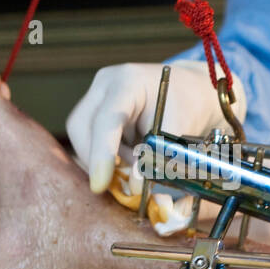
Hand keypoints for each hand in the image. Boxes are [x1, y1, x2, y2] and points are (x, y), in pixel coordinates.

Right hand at [65, 60, 245, 193]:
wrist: (188, 92)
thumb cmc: (186, 107)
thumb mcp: (177, 133)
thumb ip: (155, 159)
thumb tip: (135, 187)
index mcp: (128, 81)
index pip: (106, 120)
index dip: (101, 154)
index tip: (100, 185)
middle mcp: (105, 84)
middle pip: (81, 128)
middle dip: (97, 160)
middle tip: (120, 181)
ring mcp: (96, 95)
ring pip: (81, 137)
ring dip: (103, 159)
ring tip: (133, 161)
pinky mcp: (93, 109)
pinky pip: (87, 139)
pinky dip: (105, 156)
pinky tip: (127, 155)